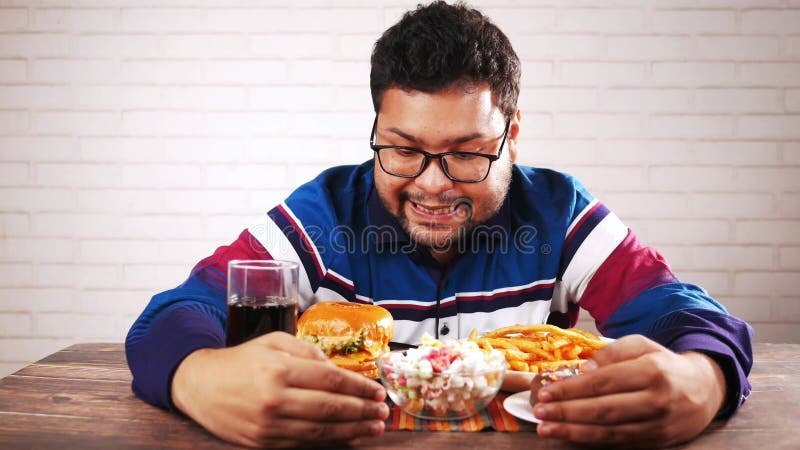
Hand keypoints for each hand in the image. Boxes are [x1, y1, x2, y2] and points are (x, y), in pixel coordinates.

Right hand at [171, 332, 388, 447]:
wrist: (200, 386)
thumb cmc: (242, 360)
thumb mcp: (274, 342)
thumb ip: (308, 352)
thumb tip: (337, 370)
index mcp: (281, 369)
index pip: (332, 381)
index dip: (359, 388)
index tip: (378, 391)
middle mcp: (276, 399)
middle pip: (332, 408)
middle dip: (363, 411)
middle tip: (383, 412)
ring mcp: (270, 426)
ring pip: (322, 431)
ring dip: (354, 431)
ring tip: (375, 428)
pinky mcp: (264, 443)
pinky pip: (305, 444)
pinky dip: (331, 442)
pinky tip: (349, 438)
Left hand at [529, 334, 725, 447]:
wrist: (704, 390)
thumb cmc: (664, 364)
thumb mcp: (642, 345)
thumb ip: (612, 352)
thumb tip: (583, 369)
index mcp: (652, 371)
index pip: (604, 382)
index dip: (572, 389)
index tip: (547, 392)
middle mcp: (657, 400)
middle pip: (604, 410)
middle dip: (567, 412)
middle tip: (540, 412)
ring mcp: (657, 425)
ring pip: (609, 431)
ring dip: (573, 432)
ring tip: (546, 429)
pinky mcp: (656, 442)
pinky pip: (618, 442)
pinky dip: (591, 440)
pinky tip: (569, 436)